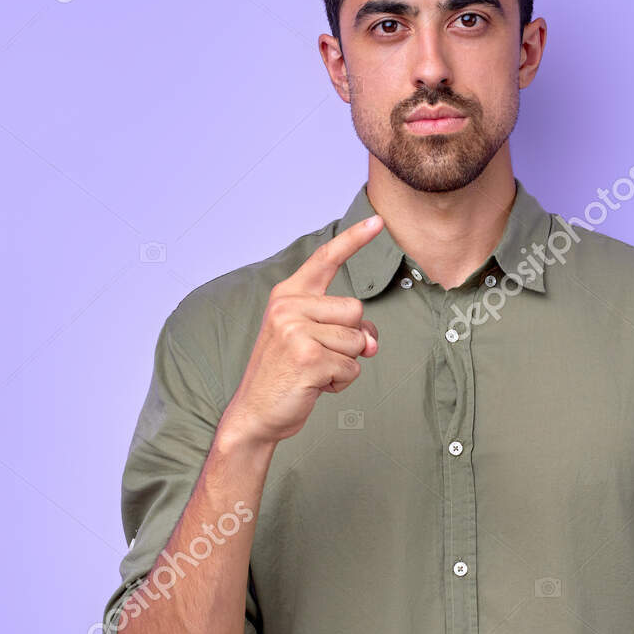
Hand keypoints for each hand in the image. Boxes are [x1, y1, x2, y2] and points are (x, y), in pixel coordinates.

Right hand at [219, 214, 384, 444]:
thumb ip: (344, 329)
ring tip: (314, 371)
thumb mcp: (311, 341)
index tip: (378, 221)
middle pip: (356, 310)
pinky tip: (314, 385)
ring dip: (345, 364)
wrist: (255, 413)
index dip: (354, 239)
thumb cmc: (285, 374)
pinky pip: (351, 368)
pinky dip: (340, 382)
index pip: (326, 259)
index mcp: (288, 295)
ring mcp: (296, 331)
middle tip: (321, 356)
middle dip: (350, 339)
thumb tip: (372, 342)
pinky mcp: (307, 358)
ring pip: (357, 341)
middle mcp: (289, 307)